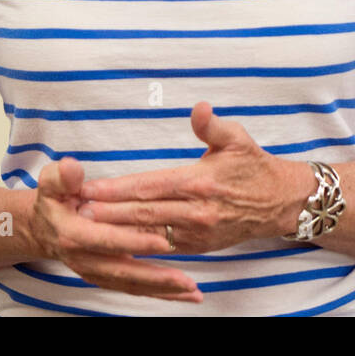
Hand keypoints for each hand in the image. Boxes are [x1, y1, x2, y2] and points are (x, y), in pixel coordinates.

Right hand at [27, 155, 203, 302]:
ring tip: (193, 291)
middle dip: (156, 277)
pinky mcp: (107, 279)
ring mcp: (96, 273)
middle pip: (124, 271)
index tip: (162, 241)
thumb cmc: (53, 199)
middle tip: (187, 279)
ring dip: (163, 290)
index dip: (134, 240)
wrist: (42, 228)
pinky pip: (135, 288)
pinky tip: (186, 294)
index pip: (107, 239)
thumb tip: (72, 168)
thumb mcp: (51, 182)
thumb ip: (62, 176)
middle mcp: (85, 260)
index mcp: (73, 234)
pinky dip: (160, 293)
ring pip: (132, 285)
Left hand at [77, 102, 305, 253]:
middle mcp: (195, 212)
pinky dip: (136, 246)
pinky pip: (162, 248)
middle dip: (107, 213)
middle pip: (142, 214)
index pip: (149, 186)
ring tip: (86, 226)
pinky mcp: (198, 247)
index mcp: (199, 183)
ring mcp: (196, 233)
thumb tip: (198, 108)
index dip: (118, 189)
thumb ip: (212, 125)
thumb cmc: (253, 166)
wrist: (280, 203)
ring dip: (116, 232)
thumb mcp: (237, 138)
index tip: (90, 187)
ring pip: (148, 234)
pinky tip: (114, 243)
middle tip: (74, 210)